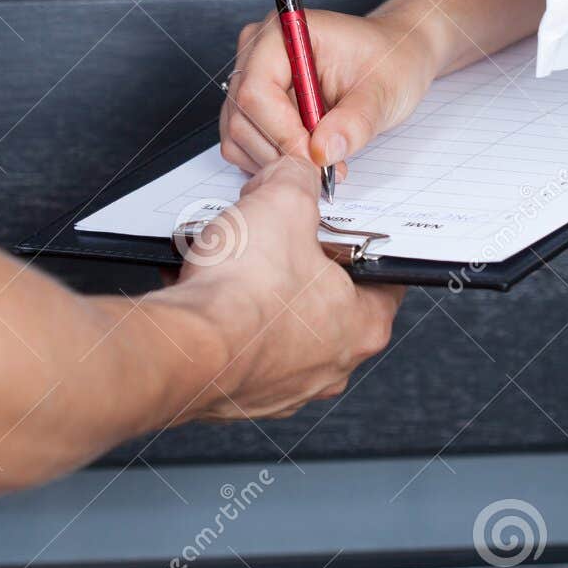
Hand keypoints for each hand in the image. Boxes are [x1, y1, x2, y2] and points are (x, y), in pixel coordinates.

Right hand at [160, 158, 404, 420]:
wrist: (182, 348)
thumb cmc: (241, 295)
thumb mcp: (283, 203)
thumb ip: (298, 179)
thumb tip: (294, 173)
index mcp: (364, 324)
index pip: (384, 274)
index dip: (360, 239)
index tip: (340, 225)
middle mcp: (333, 364)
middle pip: (329, 298)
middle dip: (300, 263)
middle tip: (278, 237)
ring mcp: (288, 385)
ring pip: (282, 324)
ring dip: (260, 292)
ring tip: (234, 263)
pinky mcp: (244, 393)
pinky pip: (243, 345)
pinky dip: (228, 318)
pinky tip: (208, 292)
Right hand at [220, 8, 440, 176]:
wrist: (392, 61)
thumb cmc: (388, 62)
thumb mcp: (384, 90)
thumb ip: (355, 121)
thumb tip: (323, 151)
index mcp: (283, 33)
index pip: (257, 91)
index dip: (282, 132)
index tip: (315, 159)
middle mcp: (258, 53)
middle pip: (242, 118)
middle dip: (281, 151)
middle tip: (324, 170)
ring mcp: (251, 79)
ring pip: (239, 136)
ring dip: (277, 160)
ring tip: (322, 163)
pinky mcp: (253, 106)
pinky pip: (244, 144)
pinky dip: (273, 161)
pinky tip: (309, 156)